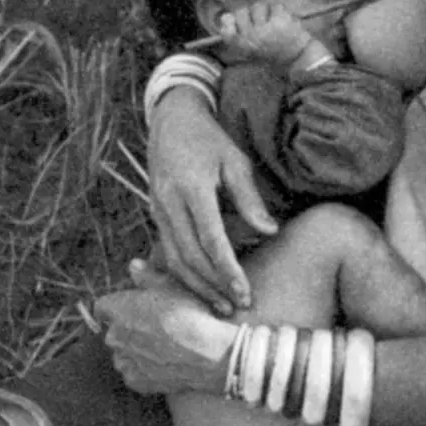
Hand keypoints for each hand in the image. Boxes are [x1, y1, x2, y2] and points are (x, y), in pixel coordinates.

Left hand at [96, 259, 237, 395]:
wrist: (208, 353)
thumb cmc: (191, 315)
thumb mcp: (173, 286)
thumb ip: (147, 276)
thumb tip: (132, 265)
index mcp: (120, 309)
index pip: (101, 307)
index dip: (116, 305)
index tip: (130, 307)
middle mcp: (115, 336)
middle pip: (114, 330)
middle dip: (128, 327)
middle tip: (154, 324)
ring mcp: (124, 361)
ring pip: (123, 352)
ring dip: (134, 348)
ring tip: (162, 344)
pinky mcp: (135, 381)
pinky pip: (133, 372)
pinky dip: (144, 368)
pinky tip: (165, 361)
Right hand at [149, 86, 277, 313]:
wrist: (171, 120)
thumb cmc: (209, 139)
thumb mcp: (234, 160)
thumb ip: (249, 198)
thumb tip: (270, 231)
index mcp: (191, 187)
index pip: (210, 239)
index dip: (227, 269)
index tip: (244, 291)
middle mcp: (168, 203)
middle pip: (189, 256)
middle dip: (213, 285)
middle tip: (236, 305)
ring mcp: (157, 210)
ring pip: (174, 259)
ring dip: (197, 286)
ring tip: (221, 304)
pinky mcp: (155, 215)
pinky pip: (168, 251)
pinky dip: (184, 274)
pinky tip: (202, 287)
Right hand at [218, 2, 313, 68]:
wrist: (296, 60)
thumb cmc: (271, 54)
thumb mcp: (249, 49)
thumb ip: (234, 34)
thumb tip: (225, 16)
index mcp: (243, 45)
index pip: (227, 26)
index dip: (229, 21)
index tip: (235, 22)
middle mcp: (252, 36)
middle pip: (242, 11)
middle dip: (250, 13)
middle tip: (261, 23)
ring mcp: (266, 28)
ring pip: (258, 6)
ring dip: (265, 12)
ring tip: (273, 23)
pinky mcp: (280, 20)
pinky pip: (275, 6)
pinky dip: (280, 12)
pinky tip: (284, 23)